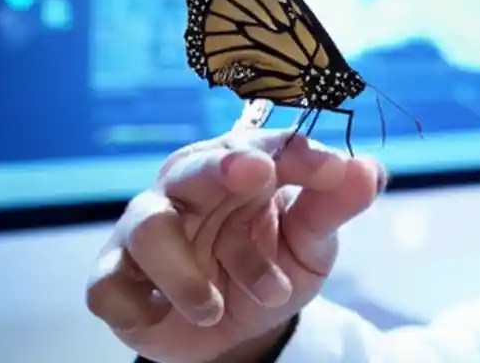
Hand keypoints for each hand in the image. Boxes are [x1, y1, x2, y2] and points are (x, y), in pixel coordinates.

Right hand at [86, 130, 384, 362]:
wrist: (240, 331)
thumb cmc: (274, 265)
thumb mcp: (312, 242)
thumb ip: (335, 205)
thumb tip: (370, 170)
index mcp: (240, 168)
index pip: (268, 147)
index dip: (301, 154)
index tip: (337, 170)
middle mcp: (190, 189)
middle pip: (196, 165)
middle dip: (224, 168)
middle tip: (256, 173)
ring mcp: (147, 231)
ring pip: (148, 227)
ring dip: (186, 271)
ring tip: (216, 306)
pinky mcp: (116, 278)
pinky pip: (108, 284)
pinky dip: (137, 303)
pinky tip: (163, 318)